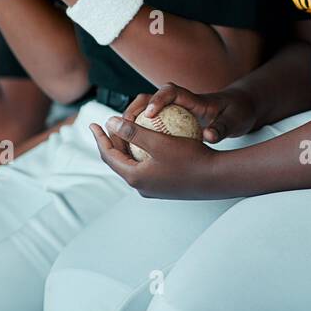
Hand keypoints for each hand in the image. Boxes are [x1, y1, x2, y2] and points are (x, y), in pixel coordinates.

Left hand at [90, 108, 218, 198]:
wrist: (217, 178)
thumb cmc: (190, 158)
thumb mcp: (159, 141)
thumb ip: (133, 132)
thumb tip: (110, 121)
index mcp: (135, 177)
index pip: (109, 155)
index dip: (100, 138)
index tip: (93, 123)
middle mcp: (142, 187)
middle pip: (119, 161)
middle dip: (112, 142)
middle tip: (109, 125)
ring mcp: (154, 189)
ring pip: (133, 165)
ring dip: (127, 148)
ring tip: (126, 131)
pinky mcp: (166, 187)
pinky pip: (147, 168)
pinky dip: (143, 153)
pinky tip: (152, 141)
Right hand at [123, 82, 256, 143]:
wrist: (240, 111)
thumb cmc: (237, 112)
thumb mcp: (233, 120)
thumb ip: (221, 128)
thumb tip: (209, 136)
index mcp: (192, 97)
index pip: (170, 91)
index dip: (157, 100)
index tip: (149, 114)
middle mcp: (178, 101)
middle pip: (148, 99)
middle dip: (133, 110)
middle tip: (123, 128)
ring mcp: (173, 112)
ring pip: (144, 113)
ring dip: (131, 124)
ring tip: (122, 142)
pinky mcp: (171, 122)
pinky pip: (151, 128)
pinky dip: (141, 137)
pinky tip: (136, 155)